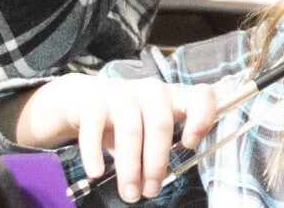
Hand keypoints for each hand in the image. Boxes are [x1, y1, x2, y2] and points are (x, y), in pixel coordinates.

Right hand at [10, 73, 218, 203]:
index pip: (200, 97)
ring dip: (130, 167)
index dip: (201, 119)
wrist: (82, 99)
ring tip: (129, 192)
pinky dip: (95, 153)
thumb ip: (154, 154)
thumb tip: (151, 185)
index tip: (189, 145)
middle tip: (150, 191)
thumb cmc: (124, 120)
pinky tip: (96, 172)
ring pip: (131, 131)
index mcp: (172, 99)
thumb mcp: (146, 132)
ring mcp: (122, 91)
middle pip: (160, 125)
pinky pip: (95, 128)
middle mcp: (151, 91)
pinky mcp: (94, 99)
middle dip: (156, 163)